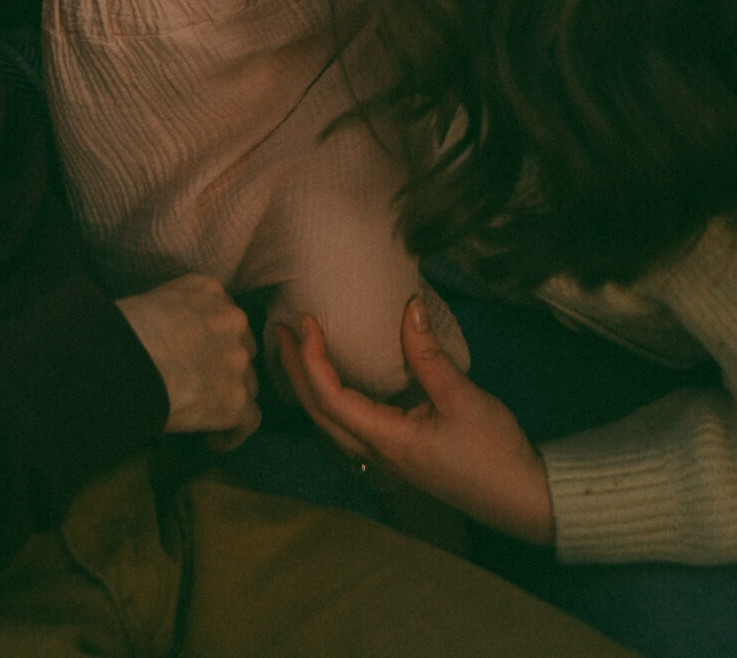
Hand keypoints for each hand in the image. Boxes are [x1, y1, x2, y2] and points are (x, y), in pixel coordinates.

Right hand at [117, 274, 260, 451]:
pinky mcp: (236, 400)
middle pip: (239, 348)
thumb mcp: (153, 298)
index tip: (194, 356)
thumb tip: (172, 336)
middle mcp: (233, 321)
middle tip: (196, 385)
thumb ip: (177, 310)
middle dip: (223, 367)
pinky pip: (248, 420)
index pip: (223, 315)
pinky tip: (212, 441)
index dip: (211, 340)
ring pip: (247, 383)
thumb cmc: (123, 329)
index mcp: (211, 291)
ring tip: (200, 416)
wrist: (127, 360)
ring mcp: (238, 361)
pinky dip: (231, 434)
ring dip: (227, 398)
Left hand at [278, 296, 553, 545]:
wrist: (526, 500)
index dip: (310, 359)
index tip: (305, 321)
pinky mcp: (398, 457)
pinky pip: (348, 429)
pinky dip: (329, 401)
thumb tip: (408, 305)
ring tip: (297, 351)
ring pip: (329, 425)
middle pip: (317, 414)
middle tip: (280, 329)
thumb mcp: (462, 397)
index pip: (330, 399)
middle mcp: (376, 454)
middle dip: (293, 371)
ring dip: (307, 388)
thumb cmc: (494, 452)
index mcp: (386, 440)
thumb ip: (429, 354)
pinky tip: (335, 382)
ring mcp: (386, 459)